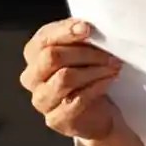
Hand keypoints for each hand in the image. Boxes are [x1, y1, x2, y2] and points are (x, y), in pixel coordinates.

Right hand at [20, 19, 145, 145]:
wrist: (97, 113)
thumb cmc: (87, 74)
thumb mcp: (82, 50)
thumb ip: (79, 37)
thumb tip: (86, 27)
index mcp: (34, 53)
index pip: (44, 38)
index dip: (65, 31)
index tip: (88, 28)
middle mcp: (31, 77)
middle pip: (52, 57)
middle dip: (85, 52)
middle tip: (109, 54)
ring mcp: (41, 100)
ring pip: (64, 78)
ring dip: (94, 70)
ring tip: (113, 67)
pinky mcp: (54, 119)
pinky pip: (75, 100)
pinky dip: (96, 87)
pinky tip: (108, 81)